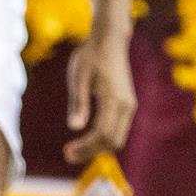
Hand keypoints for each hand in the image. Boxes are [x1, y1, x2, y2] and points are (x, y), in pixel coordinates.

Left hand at [63, 32, 135, 162]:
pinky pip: (118, 129)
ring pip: (118, 138)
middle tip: (68, 155)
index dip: (85, 148)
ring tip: (75, 149)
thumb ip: (78, 104)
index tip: (66, 152)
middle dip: (91, 152)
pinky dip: (103, 139)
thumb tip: (74, 128)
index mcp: (114, 100)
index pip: (102, 134)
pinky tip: (86, 137)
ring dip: (97, 148)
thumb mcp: (79, 78)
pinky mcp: (126, 104)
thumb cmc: (91, 56)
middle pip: (113, 141)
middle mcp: (126, 106)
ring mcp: (129, 106)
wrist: (110, 40)